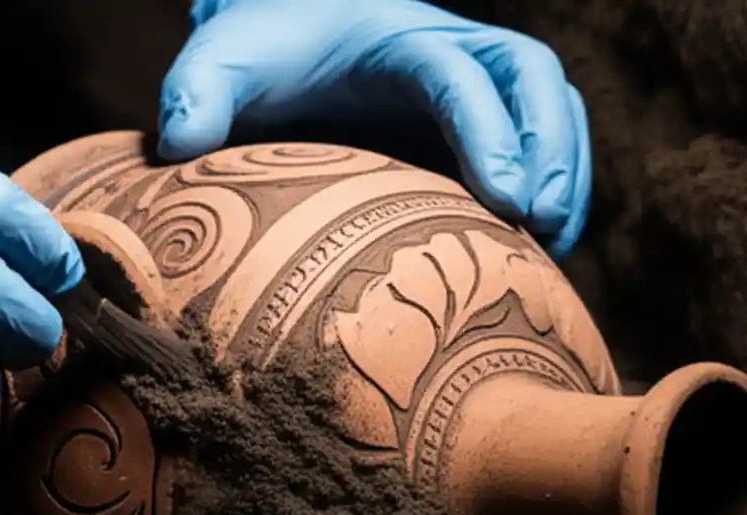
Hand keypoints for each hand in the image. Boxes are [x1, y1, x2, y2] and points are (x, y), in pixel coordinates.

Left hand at [158, 0, 589, 257]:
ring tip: (553, 244)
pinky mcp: (477, 121)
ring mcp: (472, 82)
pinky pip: (541, 140)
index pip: (459, 72)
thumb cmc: (256, 55)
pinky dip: (554, 184)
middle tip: (538, 220)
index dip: (489, 130)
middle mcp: (449, 49)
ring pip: (552, 107)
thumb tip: (181, 144)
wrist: (280, 43)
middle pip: (533, 77)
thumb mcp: (218, 66)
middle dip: (549, 146)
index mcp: (396, 35)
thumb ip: (197, 96)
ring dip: (565, 169)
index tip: (503, 198)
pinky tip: (541, 246)